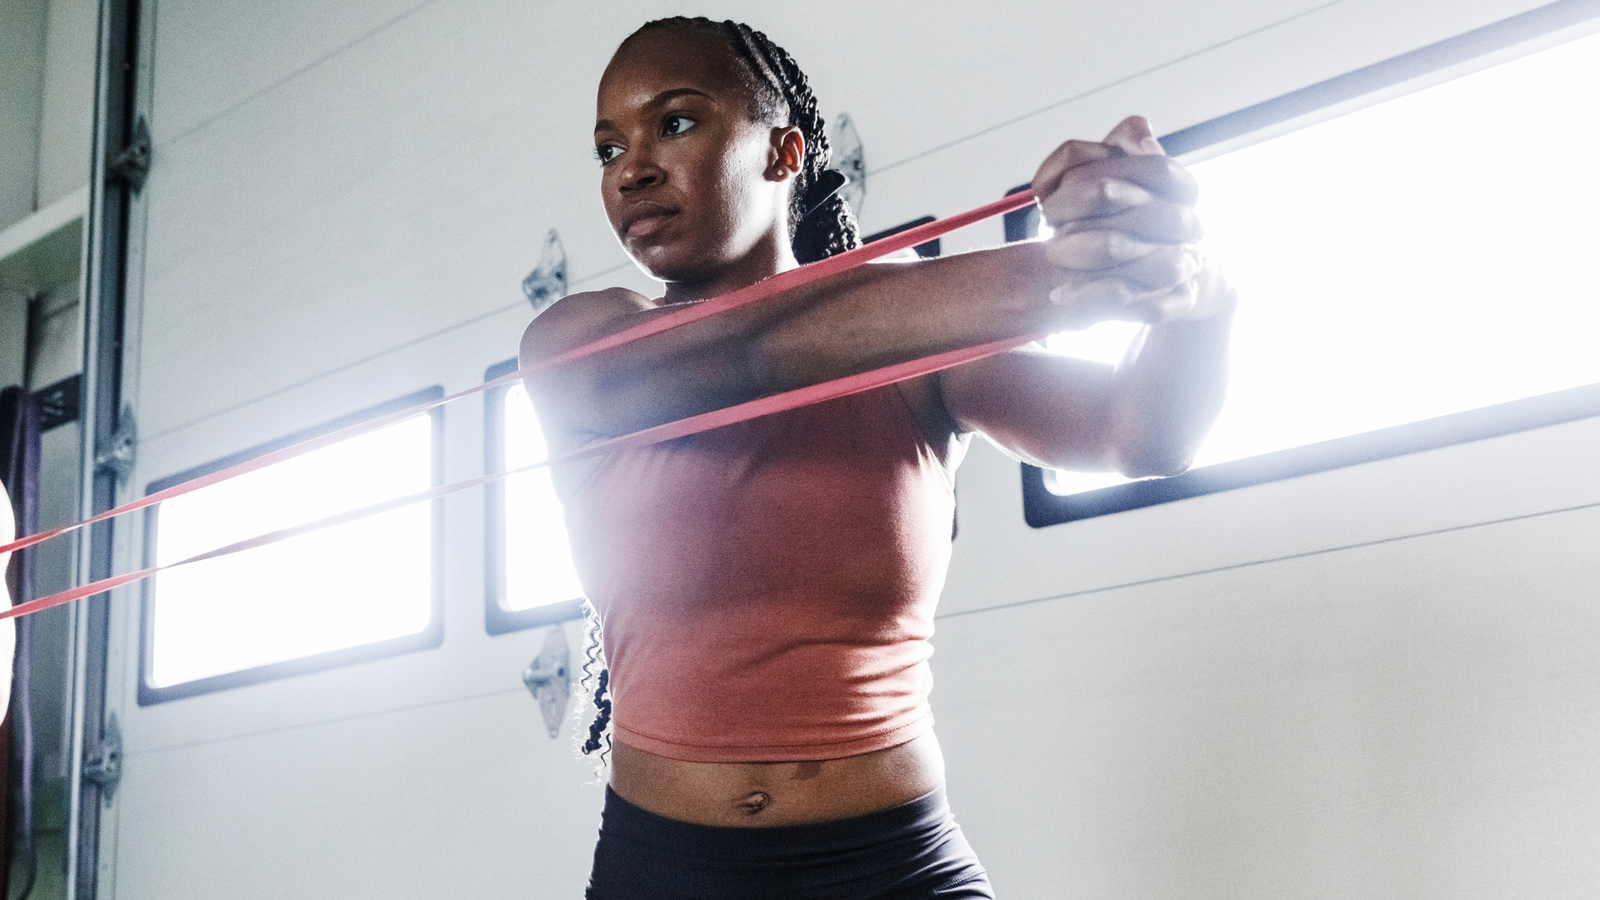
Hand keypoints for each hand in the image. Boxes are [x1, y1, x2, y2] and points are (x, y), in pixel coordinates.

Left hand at [1032, 116, 1231, 324]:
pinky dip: (1098, 299)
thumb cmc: (1122, 217)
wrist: (1162, 273)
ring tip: (1052, 251)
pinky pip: (1148, 307)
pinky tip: (1061, 295)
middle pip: (1158, 215)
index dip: (1107, 173)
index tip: (1062, 185)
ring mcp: (1187, 265)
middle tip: (1047, 217)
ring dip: (1099, 255)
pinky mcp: (1176, 302)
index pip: (1160, 171)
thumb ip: (1099, 151)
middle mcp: (1188, 225)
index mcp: (1178, 189)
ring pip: (1159, 264)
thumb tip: (1141, 139)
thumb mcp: (1102, 178)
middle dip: (1095, 212)